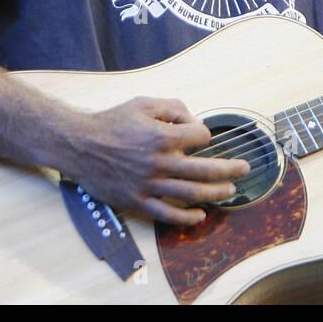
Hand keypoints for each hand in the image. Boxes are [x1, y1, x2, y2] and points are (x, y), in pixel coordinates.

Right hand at [66, 96, 248, 226]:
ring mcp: (148, 185)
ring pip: (191, 194)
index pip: (200, 138)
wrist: (79, 145)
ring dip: (216, 193)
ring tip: (230, 190)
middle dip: (229, 169)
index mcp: (161, 137)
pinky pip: (167, 214)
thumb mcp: (144, 103)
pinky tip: (200, 215)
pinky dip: (187, 217)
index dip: (204, 134)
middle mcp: (158, 163)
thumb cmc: (112, 122)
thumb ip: (173, 108)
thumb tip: (195, 121)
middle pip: (205, 170)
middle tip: (244, 168)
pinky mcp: (136, 201)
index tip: (200, 135)